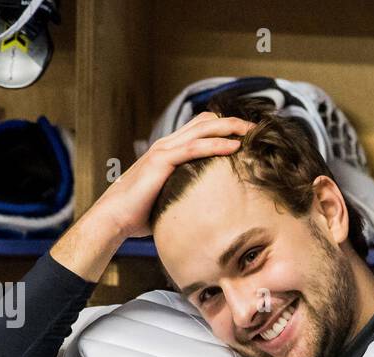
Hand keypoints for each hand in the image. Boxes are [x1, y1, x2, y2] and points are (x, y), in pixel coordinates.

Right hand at [88, 111, 254, 240]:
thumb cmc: (142, 214)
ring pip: (202, 129)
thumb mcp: (170, 198)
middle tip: (257, 128)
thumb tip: (207, 209)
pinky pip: (194, 148)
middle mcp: (167, 144)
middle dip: (233, 122)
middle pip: (205, 122)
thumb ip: (186, 193)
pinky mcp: (162, 161)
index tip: (247, 134)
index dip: (224, 126)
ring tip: (252, 131)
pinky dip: (216, 145)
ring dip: (230, 127)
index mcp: (170, 150)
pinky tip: (234, 147)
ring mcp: (164, 150)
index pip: (201, 128)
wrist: (116, 217)